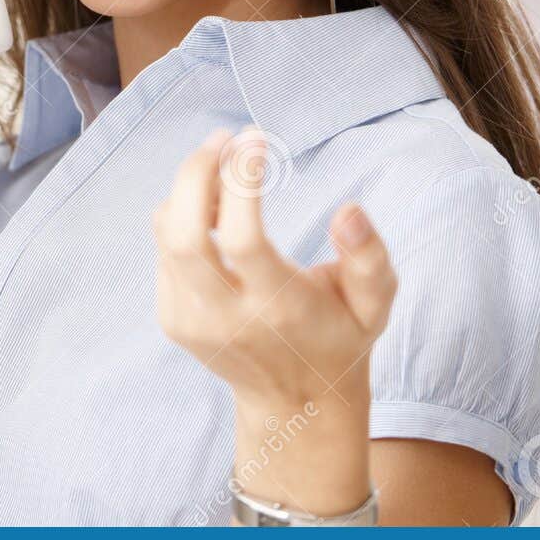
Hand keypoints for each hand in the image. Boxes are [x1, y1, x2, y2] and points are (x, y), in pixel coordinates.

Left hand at [151, 128, 396, 410]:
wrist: (295, 400)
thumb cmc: (340, 337)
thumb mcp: (375, 304)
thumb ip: (370, 258)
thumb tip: (350, 211)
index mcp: (278, 310)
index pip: (242, 237)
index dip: (241, 181)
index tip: (255, 140)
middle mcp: (225, 318)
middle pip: (184, 235)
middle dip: (196, 174)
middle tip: (224, 139)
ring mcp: (190, 320)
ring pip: (167, 236)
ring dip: (188, 187)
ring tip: (223, 162)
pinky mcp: (172, 318)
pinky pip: (164, 250)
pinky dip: (181, 214)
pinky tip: (212, 203)